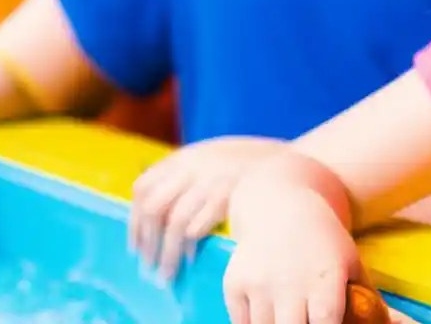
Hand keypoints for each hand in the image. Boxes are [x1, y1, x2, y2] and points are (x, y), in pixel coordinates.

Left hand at [129, 135, 282, 279]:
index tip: (136, 245)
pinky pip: (199, 224)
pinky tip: (192, 259)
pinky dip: (190, 245)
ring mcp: (212, 181)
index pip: (144, 187)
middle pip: (153, 206)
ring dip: (166, 252)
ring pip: (173, 222)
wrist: (295, 162)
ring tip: (168, 273)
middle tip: (148, 265)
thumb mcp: (216, 158)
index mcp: (187, 157)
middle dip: (146, 240)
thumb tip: (158, 210)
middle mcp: (195, 167)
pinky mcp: (230, 196)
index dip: (135, 220)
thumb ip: (188, 175)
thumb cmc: (254, 169)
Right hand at [223, 186, 378, 323]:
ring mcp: (258, 283)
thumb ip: (367, 297)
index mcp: (325, 277)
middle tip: (305, 322)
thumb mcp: (351, 262)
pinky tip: (269, 316)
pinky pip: (241, 323)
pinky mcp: (234, 284)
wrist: (280, 206)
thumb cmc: (323, 241)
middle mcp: (290, 280)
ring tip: (290, 315)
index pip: (326, 323)